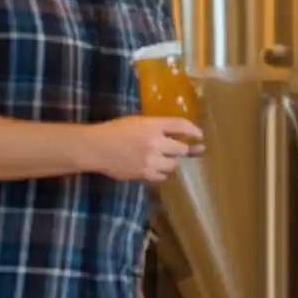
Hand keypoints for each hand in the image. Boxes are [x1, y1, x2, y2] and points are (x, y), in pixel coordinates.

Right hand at [82, 116, 205, 181]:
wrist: (98, 148)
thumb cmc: (114, 130)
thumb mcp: (137, 121)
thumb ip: (156, 127)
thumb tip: (174, 133)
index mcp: (153, 125)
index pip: (181, 125)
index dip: (193, 130)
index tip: (199, 135)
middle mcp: (156, 142)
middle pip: (181, 148)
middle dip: (182, 149)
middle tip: (181, 149)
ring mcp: (151, 160)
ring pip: (174, 164)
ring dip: (172, 161)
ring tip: (165, 159)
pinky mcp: (145, 174)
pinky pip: (163, 176)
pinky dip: (162, 172)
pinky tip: (156, 168)